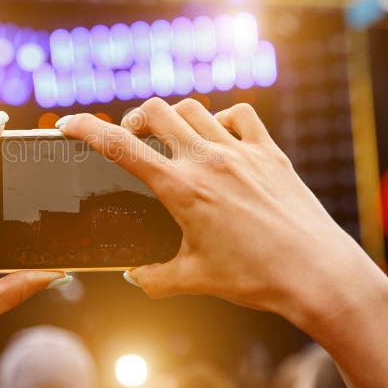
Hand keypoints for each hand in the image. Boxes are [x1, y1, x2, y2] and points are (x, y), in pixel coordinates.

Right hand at [57, 97, 379, 318]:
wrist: (318, 274)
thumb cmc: (256, 278)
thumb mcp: (196, 278)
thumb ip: (154, 277)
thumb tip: (134, 276)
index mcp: (182, 189)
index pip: (122, 147)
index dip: (87, 129)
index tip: (68, 123)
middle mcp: (209, 161)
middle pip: (155, 111)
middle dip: (133, 118)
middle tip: (131, 137)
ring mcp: (242, 152)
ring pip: (194, 108)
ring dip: (174, 117)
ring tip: (172, 139)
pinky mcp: (269, 153)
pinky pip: (241, 115)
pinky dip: (222, 119)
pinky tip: (220, 138)